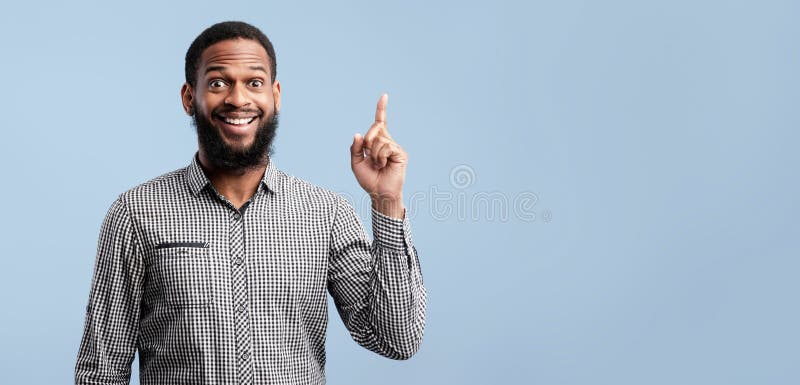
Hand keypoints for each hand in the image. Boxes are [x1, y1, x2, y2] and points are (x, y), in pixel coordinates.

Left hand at [350, 94, 406, 217]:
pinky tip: (383, 165)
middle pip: (375, 129)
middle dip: (367, 142)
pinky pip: (386, 146)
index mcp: (377, 143)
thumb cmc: (369, 180)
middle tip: (370, 157)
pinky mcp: (400, 153)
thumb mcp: (356, 163)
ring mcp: (395, 147)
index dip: (381, 109)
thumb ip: (355, 148)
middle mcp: (387, 142)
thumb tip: (358, 134)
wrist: (379, 193)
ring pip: (379, 139)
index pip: (380, 123)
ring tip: (377, 165)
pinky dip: (380, 156)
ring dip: (373, 153)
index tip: (384, 96)